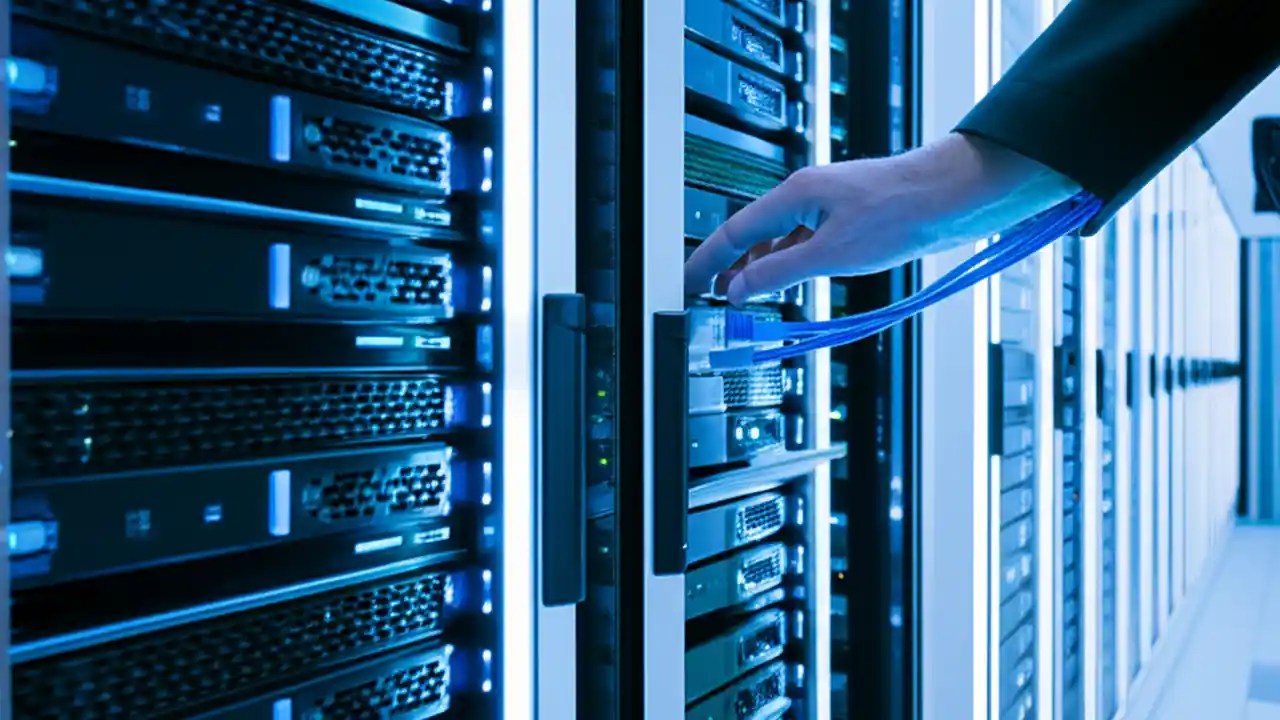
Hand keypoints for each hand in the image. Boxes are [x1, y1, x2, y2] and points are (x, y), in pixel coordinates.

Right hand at [683, 133, 1080, 304]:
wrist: (951, 198)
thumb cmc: (900, 212)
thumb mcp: (830, 253)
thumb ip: (778, 272)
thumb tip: (739, 289)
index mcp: (794, 195)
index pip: (733, 232)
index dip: (706, 261)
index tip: (688, 285)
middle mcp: (806, 195)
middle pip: (751, 233)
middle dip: (727, 266)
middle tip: (707, 295)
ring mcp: (827, 204)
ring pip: (778, 238)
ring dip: (758, 267)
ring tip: (743, 296)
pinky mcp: (848, 216)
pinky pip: (803, 240)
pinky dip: (788, 262)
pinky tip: (788, 279)